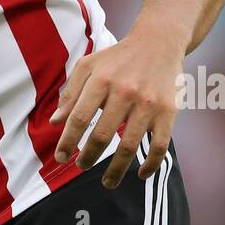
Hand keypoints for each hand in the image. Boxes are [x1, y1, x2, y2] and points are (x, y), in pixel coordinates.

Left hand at [49, 26, 186, 188]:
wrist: (159, 42)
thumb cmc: (118, 57)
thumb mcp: (88, 65)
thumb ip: (70, 92)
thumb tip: (55, 122)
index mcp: (102, 79)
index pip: (79, 118)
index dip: (68, 141)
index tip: (61, 157)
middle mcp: (125, 91)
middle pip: (102, 135)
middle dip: (88, 157)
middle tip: (81, 166)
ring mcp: (148, 103)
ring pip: (130, 146)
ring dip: (116, 170)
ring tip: (107, 182)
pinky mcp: (168, 111)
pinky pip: (160, 146)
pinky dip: (150, 165)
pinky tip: (140, 174)